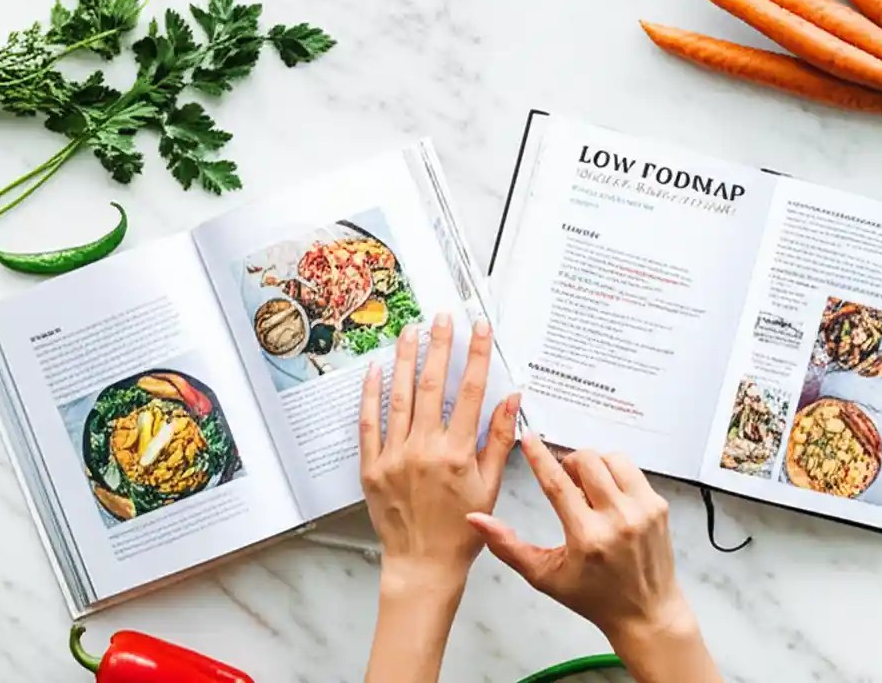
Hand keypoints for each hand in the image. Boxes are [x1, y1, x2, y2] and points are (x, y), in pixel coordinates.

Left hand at [360, 312, 519, 588]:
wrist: (423, 564)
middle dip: (439, 346)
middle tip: (443, 317)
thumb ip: (499, 439)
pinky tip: (376, 369)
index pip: (471, 392)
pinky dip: (372, 394)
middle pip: (433, 385)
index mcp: (457, 453)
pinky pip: (369, 423)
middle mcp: (425, 449)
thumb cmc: (461, 530)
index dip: (477, 355)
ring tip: (411, 330)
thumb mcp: (490, 485)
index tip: (479, 328)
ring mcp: (395, 456)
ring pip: (400, 396)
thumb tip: (512, 399)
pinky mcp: (372, 467)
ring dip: (406, 359)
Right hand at [467, 439, 720, 681]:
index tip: (528, 439)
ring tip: (587, 484)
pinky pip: (632, 470)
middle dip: (569, 462)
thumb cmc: (594, 597)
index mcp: (587, 538)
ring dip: (594, 464)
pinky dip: (615, 474)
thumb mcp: (545, 576)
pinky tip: (608, 493)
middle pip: (587, 462)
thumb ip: (508, 546)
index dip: (540, 457)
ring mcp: (643, 511)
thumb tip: (476, 520)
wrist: (646, 612)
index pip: (558, 484)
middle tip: (564, 477)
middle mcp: (618, 520)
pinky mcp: (659, 506)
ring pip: (612, 459)